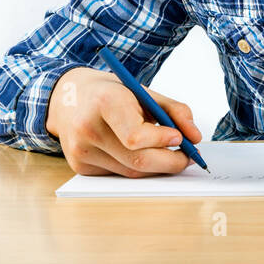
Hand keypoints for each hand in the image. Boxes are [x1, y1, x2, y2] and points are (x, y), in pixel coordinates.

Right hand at [46, 66, 202, 176]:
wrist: (67, 97)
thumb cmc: (111, 92)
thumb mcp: (142, 90)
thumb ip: (174, 110)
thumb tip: (195, 137)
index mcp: (105, 103)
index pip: (135, 136)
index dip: (161, 141)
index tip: (180, 138)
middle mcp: (88, 129)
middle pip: (137, 160)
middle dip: (170, 162)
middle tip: (188, 157)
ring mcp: (81, 151)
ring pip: (131, 172)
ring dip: (157, 167)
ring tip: (170, 154)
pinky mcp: (80, 166)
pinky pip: (119, 174)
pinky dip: (137, 168)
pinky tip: (141, 154)